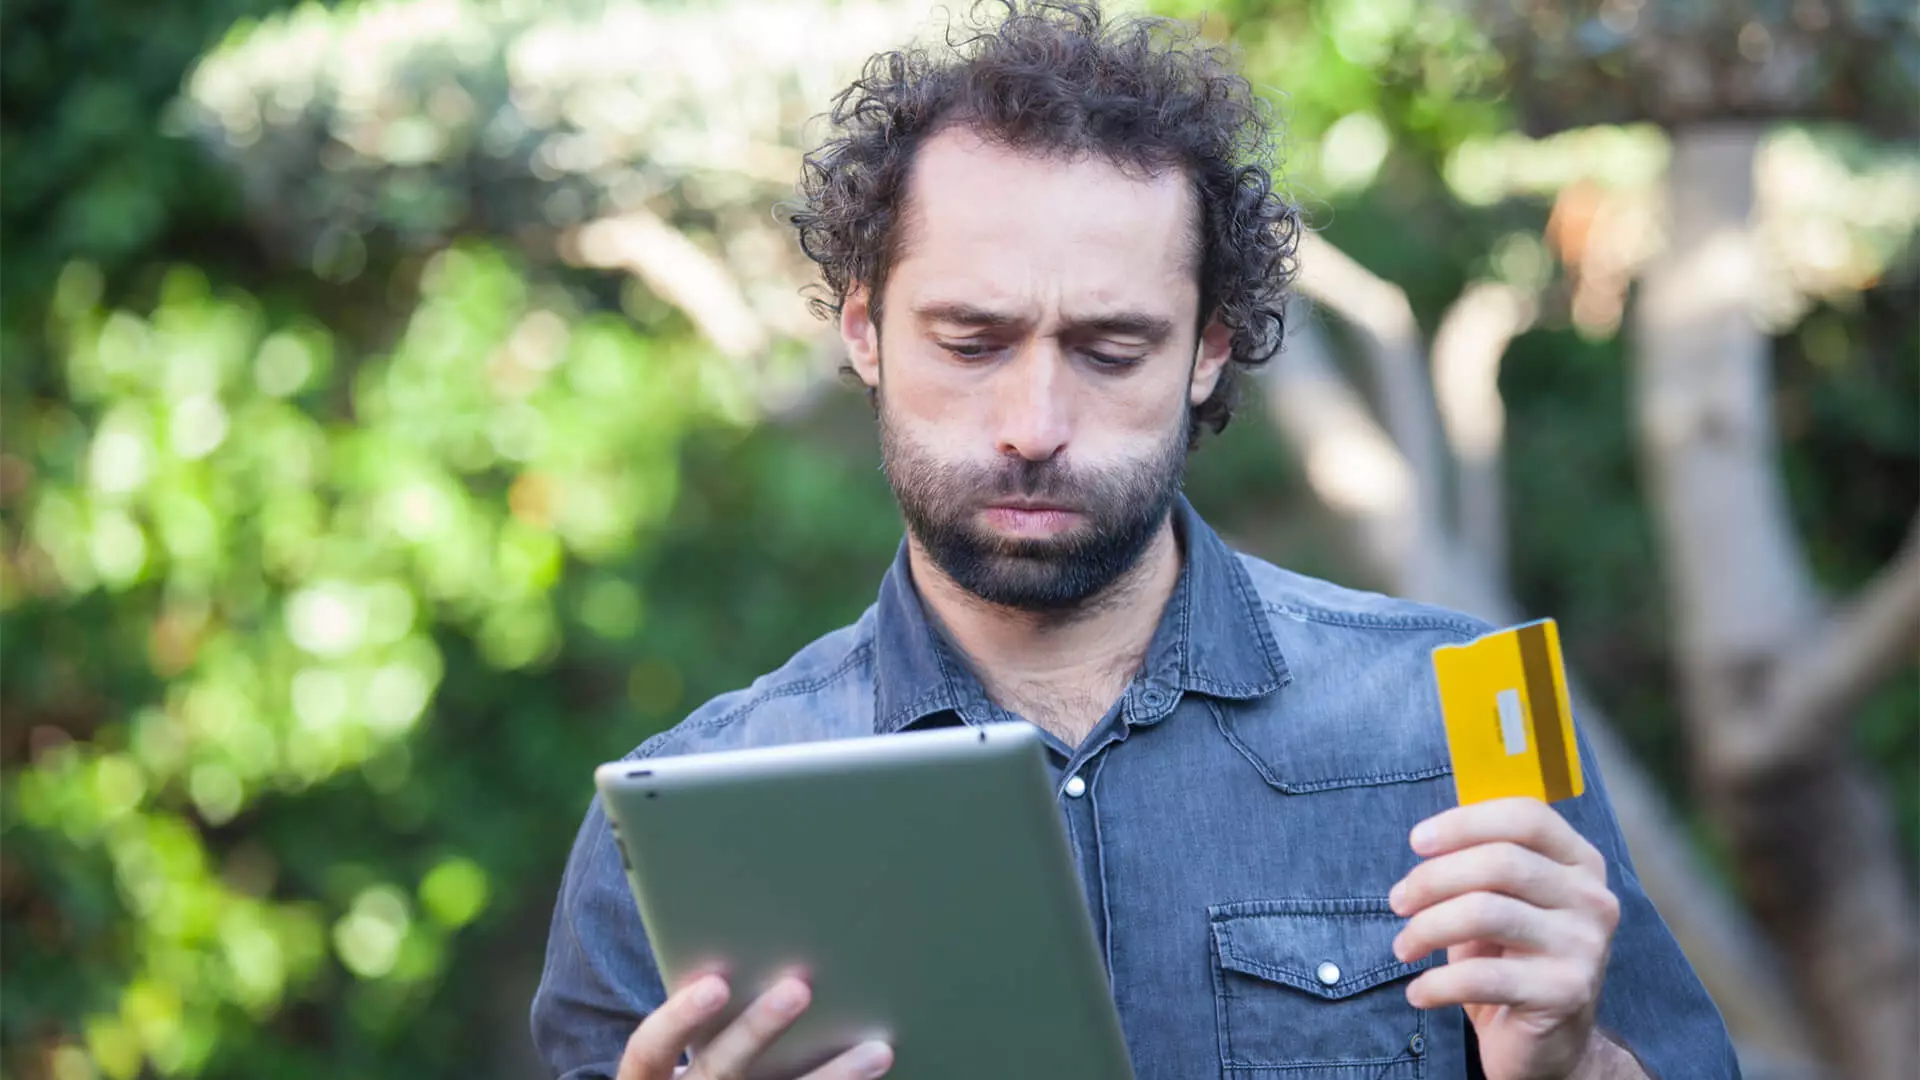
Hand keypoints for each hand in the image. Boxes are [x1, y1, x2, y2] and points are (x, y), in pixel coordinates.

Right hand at [616, 974, 893, 1079]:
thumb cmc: (698, 1062)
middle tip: (799, 988)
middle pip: (719, 1068)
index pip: (651, 1048)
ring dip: (833, 1076)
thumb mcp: (685, 1044)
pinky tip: (880, 1067)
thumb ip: (708, 1005)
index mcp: (648, 1077)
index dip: (680, 1017)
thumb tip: (766, 934)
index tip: (717, 984)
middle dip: (760, 1028)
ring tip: (878, 1051)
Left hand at [1388, 798, 1621, 1079]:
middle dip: (1432, 879)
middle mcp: (1591, 898)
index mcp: (1580, 862)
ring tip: (1404, 947)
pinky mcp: (1565, 993)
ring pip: (1485, 913)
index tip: (1417, 842)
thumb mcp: (1502, 901)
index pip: (1526, 816)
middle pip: (1499, 862)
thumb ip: (1480, 862)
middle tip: (1398, 902)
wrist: (1550, 1044)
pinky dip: (1436, 983)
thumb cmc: (1513, 959)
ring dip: (1426, 928)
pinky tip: (1419, 992)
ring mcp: (1584, 946)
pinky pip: (1482, 977)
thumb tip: (1427, 839)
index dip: (1465, 822)